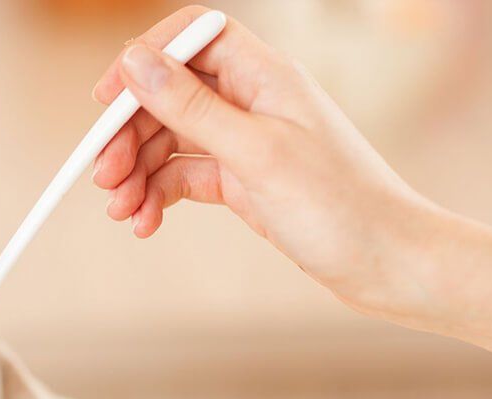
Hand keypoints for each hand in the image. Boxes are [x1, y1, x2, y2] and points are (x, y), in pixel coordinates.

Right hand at [91, 6, 431, 320]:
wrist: (388, 266)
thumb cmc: (341, 208)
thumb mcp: (257, 155)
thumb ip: (192, 108)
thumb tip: (136, 62)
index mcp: (266, 76)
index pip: (191, 39)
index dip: (143, 61)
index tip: (105, 100)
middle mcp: (254, 102)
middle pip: (170, 96)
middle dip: (130, 135)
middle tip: (103, 178)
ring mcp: (248, 143)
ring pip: (171, 141)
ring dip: (138, 172)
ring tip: (122, 213)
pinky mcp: (245, 183)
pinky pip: (185, 177)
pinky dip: (160, 197)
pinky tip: (146, 223)